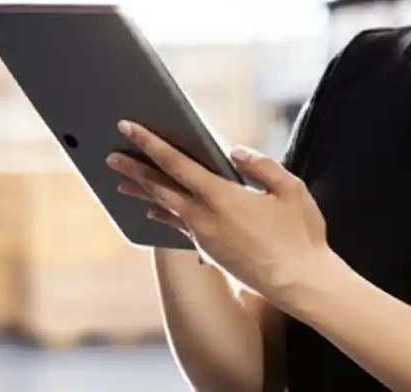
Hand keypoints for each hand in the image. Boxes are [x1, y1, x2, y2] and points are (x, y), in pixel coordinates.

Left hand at [107, 120, 332, 302]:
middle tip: (110, 156)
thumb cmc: (299, 234)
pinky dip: (163, 215)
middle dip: (133, 169)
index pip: (175, 163)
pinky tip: (152, 211)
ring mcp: (203, 236)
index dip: (149, 143)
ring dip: (142, 193)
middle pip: (159, 187)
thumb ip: (261, 165)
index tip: (128, 128)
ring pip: (165, 208)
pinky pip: (178, 226)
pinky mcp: (208, 251)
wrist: (300, 283)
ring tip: (121, 183)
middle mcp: (204, 217)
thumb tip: (234, 152)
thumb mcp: (290, 189)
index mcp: (221, 196)